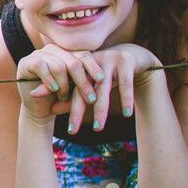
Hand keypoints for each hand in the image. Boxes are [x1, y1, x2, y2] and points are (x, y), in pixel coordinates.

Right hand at [16, 44, 105, 129]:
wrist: (39, 110)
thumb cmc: (61, 99)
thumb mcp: (77, 90)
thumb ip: (86, 82)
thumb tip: (102, 78)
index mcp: (68, 52)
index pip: (84, 55)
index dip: (93, 67)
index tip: (101, 80)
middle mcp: (54, 50)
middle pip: (74, 62)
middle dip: (83, 82)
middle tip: (90, 98)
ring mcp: (39, 54)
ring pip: (59, 66)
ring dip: (64, 86)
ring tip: (64, 97)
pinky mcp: (27, 62)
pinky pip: (41, 67)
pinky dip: (49, 80)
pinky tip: (53, 89)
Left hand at [18, 43, 161, 132]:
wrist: (136, 57)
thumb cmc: (108, 74)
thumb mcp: (91, 83)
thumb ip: (74, 95)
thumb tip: (52, 109)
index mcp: (81, 65)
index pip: (69, 84)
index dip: (61, 98)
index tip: (51, 112)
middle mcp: (93, 61)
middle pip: (83, 89)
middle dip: (77, 111)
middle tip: (72, 131)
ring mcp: (110, 59)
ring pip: (103, 90)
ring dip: (101, 111)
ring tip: (97, 129)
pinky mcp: (127, 61)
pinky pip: (126, 84)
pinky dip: (126, 99)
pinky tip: (127, 114)